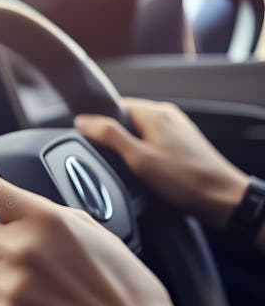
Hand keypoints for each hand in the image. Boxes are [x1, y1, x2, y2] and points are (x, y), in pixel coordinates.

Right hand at [74, 97, 248, 228]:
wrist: (223, 199)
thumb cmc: (185, 181)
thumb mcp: (139, 158)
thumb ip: (109, 136)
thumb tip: (83, 120)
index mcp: (154, 113)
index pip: (114, 106)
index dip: (99, 123)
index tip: (91, 143)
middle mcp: (167, 115)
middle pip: (126, 119)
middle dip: (114, 139)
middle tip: (112, 162)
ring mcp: (176, 129)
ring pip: (140, 132)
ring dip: (129, 149)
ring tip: (131, 170)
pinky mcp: (182, 144)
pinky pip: (153, 142)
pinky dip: (144, 155)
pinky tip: (146, 173)